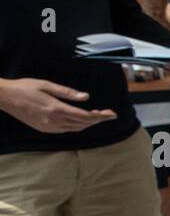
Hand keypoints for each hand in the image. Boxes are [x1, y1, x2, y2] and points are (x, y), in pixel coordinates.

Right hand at [0, 78, 115, 132]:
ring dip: (88, 123)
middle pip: (83, 124)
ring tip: (97, 116)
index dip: (100, 116)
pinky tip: (80, 120)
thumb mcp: (46, 85)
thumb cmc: (24, 87)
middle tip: (108, 114)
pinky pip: (66, 130)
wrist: (5, 98)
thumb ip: (67, 92)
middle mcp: (54, 121)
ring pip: (75, 129)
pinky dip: (76, 126)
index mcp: (56, 109)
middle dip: (97, 120)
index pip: (85, 116)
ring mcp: (49, 127)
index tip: (112, 114)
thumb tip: (86, 97)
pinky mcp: (44, 129)